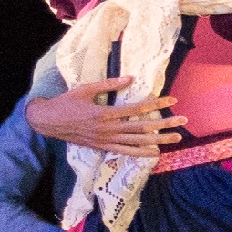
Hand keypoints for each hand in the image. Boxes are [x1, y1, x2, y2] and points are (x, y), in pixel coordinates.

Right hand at [26, 79, 180, 155]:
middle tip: (183, 120)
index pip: (136, 109)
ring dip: (159, 140)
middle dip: (165, 124)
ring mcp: (106, 141)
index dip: (156, 104)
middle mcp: (108, 129)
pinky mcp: (103, 147)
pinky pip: (126, 152)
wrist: (47, 122)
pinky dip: (142, 153)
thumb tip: (131, 78)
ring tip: (176, 138)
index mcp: (104, 113)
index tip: (172, 99)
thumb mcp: (85, 89)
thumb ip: (109, 84)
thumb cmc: (67, 102)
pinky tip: (155, 152)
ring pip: (137, 142)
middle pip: (142, 127)